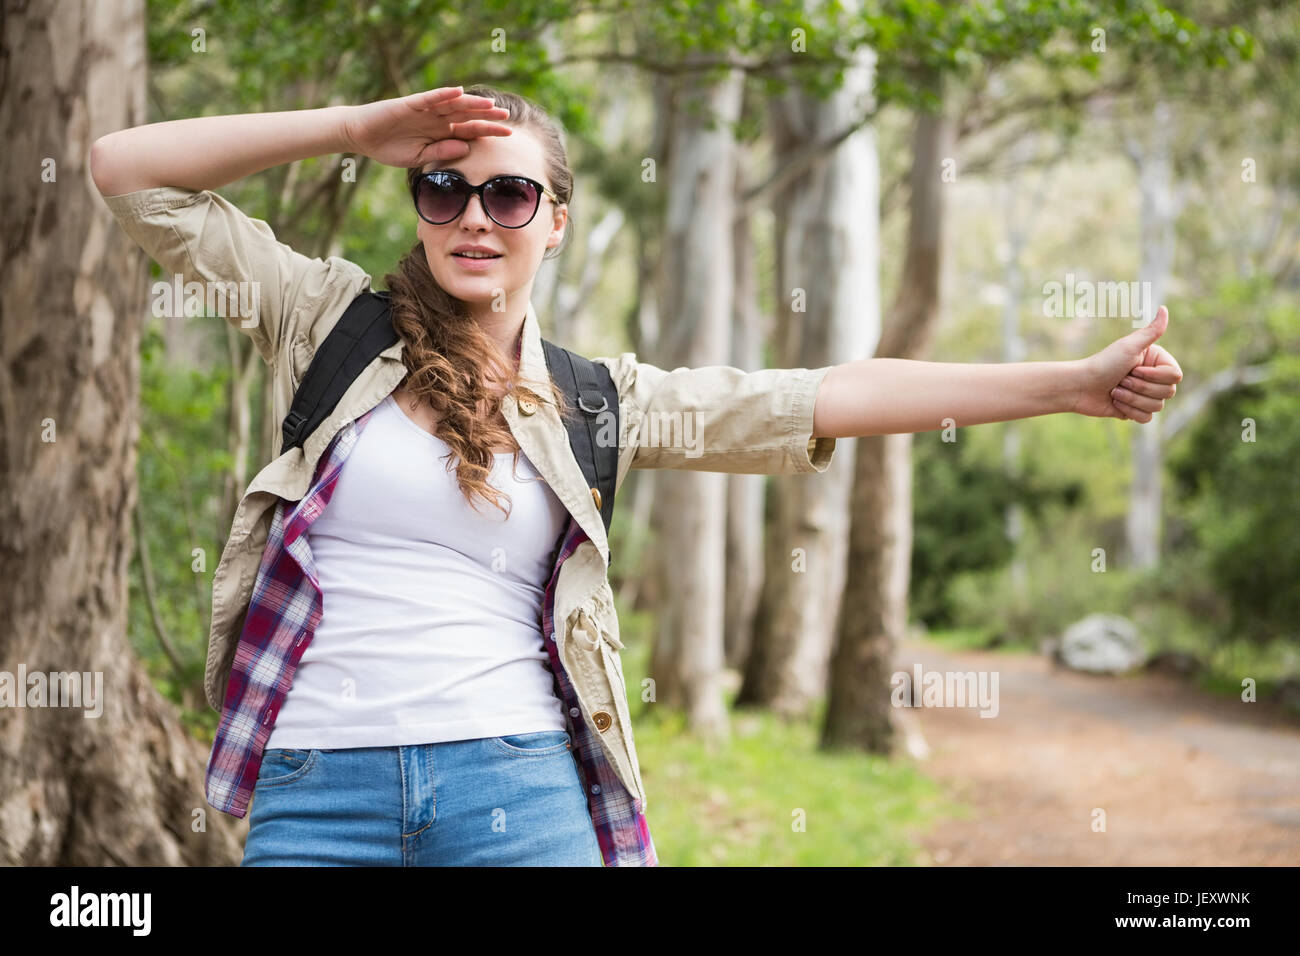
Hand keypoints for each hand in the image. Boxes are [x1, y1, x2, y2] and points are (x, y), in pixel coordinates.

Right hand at [340, 86, 512, 167]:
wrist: (361, 136)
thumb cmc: (390, 147)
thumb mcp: (420, 158)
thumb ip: (442, 152)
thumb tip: (467, 148)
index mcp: (441, 132)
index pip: (470, 130)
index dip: (489, 131)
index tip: (509, 135)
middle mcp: (437, 118)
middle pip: (467, 115)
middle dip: (487, 116)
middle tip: (508, 116)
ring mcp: (425, 109)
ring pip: (453, 104)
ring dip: (471, 103)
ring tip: (490, 105)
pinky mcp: (410, 103)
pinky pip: (429, 98)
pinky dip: (443, 94)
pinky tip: (458, 91)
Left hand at [1070, 305, 1182, 422]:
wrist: (1080, 386)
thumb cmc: (1103, 364)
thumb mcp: (1129, 346)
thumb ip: (1151, 331)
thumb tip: (1164, 308)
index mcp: (1155, 361)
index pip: (1175, 376)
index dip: (1154, 376)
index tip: (1134, 368)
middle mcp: (1153, 377)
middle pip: (1168, 392)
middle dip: (1140, 388)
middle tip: (1121, 379)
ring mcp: (1145, 395)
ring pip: (1157, 407)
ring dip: (1131, 399)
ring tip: (1115, 390)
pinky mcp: (1135, 410)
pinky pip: (1146, 418)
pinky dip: (1129, 411)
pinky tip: (1115, 402)